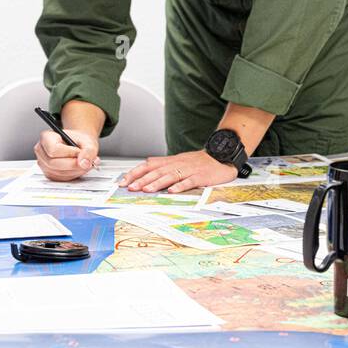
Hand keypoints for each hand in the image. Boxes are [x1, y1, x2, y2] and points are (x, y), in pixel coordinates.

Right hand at [34, 129, 99, 180]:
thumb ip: (88, 151)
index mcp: (46, 137)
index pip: (53, 149)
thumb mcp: (88, 141)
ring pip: (58, 173)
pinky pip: (61, 179)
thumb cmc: (79, 140)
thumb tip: (84, 163)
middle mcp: (41, 151)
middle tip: (86, 161)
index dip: (69, 153)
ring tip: (84, 163)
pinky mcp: (49, 174)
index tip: (79, 152)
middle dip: (73, 164)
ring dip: (75, 170)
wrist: (78, 145)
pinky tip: (78, 168)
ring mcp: (44, 164)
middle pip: (54, 163)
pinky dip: (73, 175)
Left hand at [121, 150, 236, 193]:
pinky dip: (180, 186)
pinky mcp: (201, 176)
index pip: (150, 165)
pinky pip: (189, 181)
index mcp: (172, 161)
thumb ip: (164, 164)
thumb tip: (146, 165)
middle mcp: (178, 163)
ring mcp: (190, 169)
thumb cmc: (200, 162)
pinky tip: (172, 191)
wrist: (223, 156)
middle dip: (142, 179)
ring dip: (157, 183)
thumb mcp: (180, 160)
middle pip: (158, 171)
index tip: (124, 181)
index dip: (136, 173)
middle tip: (130, 187)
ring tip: (146, 190)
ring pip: (170, 175)